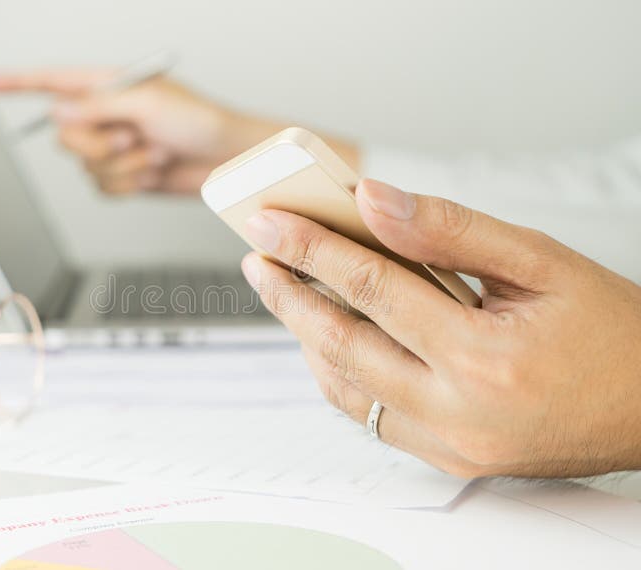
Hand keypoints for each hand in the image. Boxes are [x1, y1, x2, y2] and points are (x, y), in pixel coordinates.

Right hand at [0, 71, 358, 194]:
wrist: (227, 160)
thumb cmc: (202, 121)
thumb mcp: (147, 103)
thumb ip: (97, 106)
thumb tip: (57, 113)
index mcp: (108, 86)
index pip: (50, 82)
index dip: (12, 84)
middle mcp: (106, 116)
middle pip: (66, 137)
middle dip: (100, 144)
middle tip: (134, 137)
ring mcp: (114, 148)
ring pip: (86, 168)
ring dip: (123, 166)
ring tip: (154, 153)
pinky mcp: (125, 176)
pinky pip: (104, 189)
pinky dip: (129, 184)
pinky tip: (153, 171)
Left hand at [241, 178, 640, 477]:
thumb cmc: (612, 334)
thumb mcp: (540, 262)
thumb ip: (451, 230)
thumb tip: (376, 200)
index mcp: (484, 359)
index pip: (372, 288)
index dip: (312, 249)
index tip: (270, 223)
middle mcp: (457, 413)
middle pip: (342, 344)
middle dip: (289, 295)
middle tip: (258, 257)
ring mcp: (448, 445)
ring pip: (347, 387)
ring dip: (307, 336)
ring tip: (285, 291)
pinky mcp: (447, 459)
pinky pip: (371, 416)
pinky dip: (341, 375)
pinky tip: (329, 339)